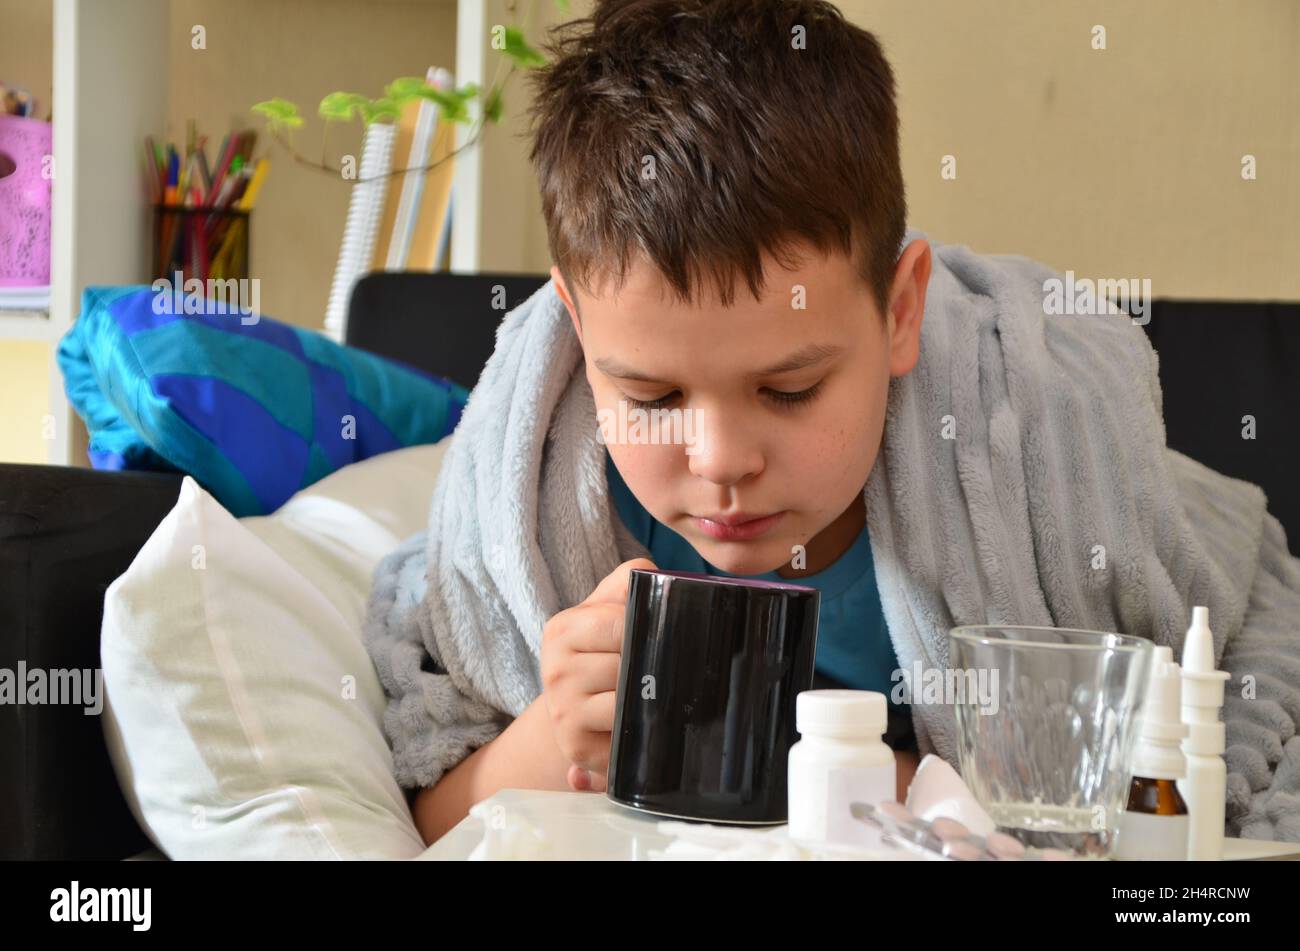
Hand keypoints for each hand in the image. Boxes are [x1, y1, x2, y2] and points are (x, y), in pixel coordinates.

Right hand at [540, 558, 656, 792]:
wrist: (574, 705)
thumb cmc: (604, 649)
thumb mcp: (610, 606)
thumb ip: (632, 580)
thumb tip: (651, 574)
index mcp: (563, 629)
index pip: (621, 625)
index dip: (649, 632)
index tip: (659, 639)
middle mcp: (555, 670)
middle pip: (627, 668)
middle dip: (650, 671)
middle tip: (659, 673)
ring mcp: (562, 711)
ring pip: (627, 704)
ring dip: (647, 703)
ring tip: (649, 698)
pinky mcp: (575, 746)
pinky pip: (623, 738)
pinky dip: (639, 733)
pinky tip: (637, 725)